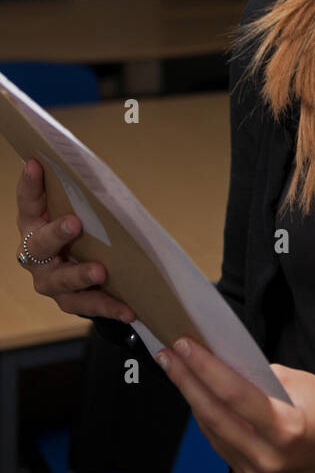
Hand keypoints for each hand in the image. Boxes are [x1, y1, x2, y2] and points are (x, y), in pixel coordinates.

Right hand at [15, 158, 134, 323]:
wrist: (87, 272)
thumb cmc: (82, 230)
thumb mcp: (79, 210)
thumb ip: (83, 195)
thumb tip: (97, 171)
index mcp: (34, 224)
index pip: (28, 201)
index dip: (29, 184)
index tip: (36, 163)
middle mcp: (35, 255)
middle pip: (40, 245)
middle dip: (56, 233)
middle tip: (74, 223)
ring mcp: (49, 280)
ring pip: (61, 280)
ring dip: (81, 275)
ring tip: (101, 271)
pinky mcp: (68, 300)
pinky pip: (87, 305)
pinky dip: (108, 306)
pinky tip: (128, 309)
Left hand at [155, 337, 314, 472]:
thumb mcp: (300, 382)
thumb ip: (260, 376)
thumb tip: (224, 362)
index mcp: (286, 428)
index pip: (235, 395)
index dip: (206, 369)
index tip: (186, 347)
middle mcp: (268, 454)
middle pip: (214, 414)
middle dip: (187, 381)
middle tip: (169, 355)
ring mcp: (256, 469)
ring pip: (211, 429)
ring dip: (191, 397)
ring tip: (176, 369)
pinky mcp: (249, 472)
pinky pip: (219, 441)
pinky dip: (205, 415)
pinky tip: (196, 394)